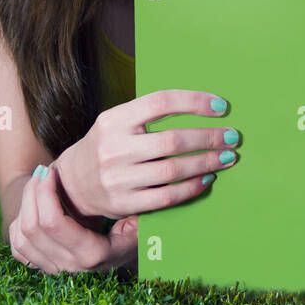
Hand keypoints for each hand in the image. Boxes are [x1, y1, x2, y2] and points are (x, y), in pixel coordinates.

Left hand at [9, 162, 138, 272]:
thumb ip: (133, 212)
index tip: (52, 171)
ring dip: (24, 205)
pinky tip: (32, 207)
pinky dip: (19, 224)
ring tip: (35, 184)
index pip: (54, 223)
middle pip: (32, 227)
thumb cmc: (134, 236)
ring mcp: (55, 269)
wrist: (125, 258)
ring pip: (21, 238)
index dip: (46, 193)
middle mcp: (70, 266)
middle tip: (41, 171)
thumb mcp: (140, 226)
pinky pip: (18, 248)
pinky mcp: (45, 268)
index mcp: (91, 254)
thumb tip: (122, 190)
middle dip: (32, 193)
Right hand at [54, 89, 240, 219]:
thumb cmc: (108, 146)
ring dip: (207, 163)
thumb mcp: (117, 122)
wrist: (72, 184)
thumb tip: (204, 106)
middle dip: (209, 138)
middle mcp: (113, 148)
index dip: (194, 102)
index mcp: (113, 120)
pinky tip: (208, 178)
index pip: (160, 103)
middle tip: (232, 137)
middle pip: (173, 140)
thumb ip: (150, 115)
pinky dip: (192, 187)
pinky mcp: (123, 203)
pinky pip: (167, 197)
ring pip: (173, 170)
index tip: (221, 106)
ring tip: (226, 157)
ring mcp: (117, 178)